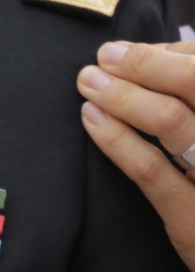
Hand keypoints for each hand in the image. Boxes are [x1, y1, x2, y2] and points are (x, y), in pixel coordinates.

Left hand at [78, 41, 194, 270]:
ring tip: (88, 83)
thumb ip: (185, 88)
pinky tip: (91, 119)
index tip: (120, 51)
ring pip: (170, 120)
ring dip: (121, 95)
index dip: (160, 54)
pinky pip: (151, 170)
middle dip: (142, 64)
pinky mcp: (193, 220)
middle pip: (193, 80)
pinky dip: (115, 138)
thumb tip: (141, 52)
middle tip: (102, 58)